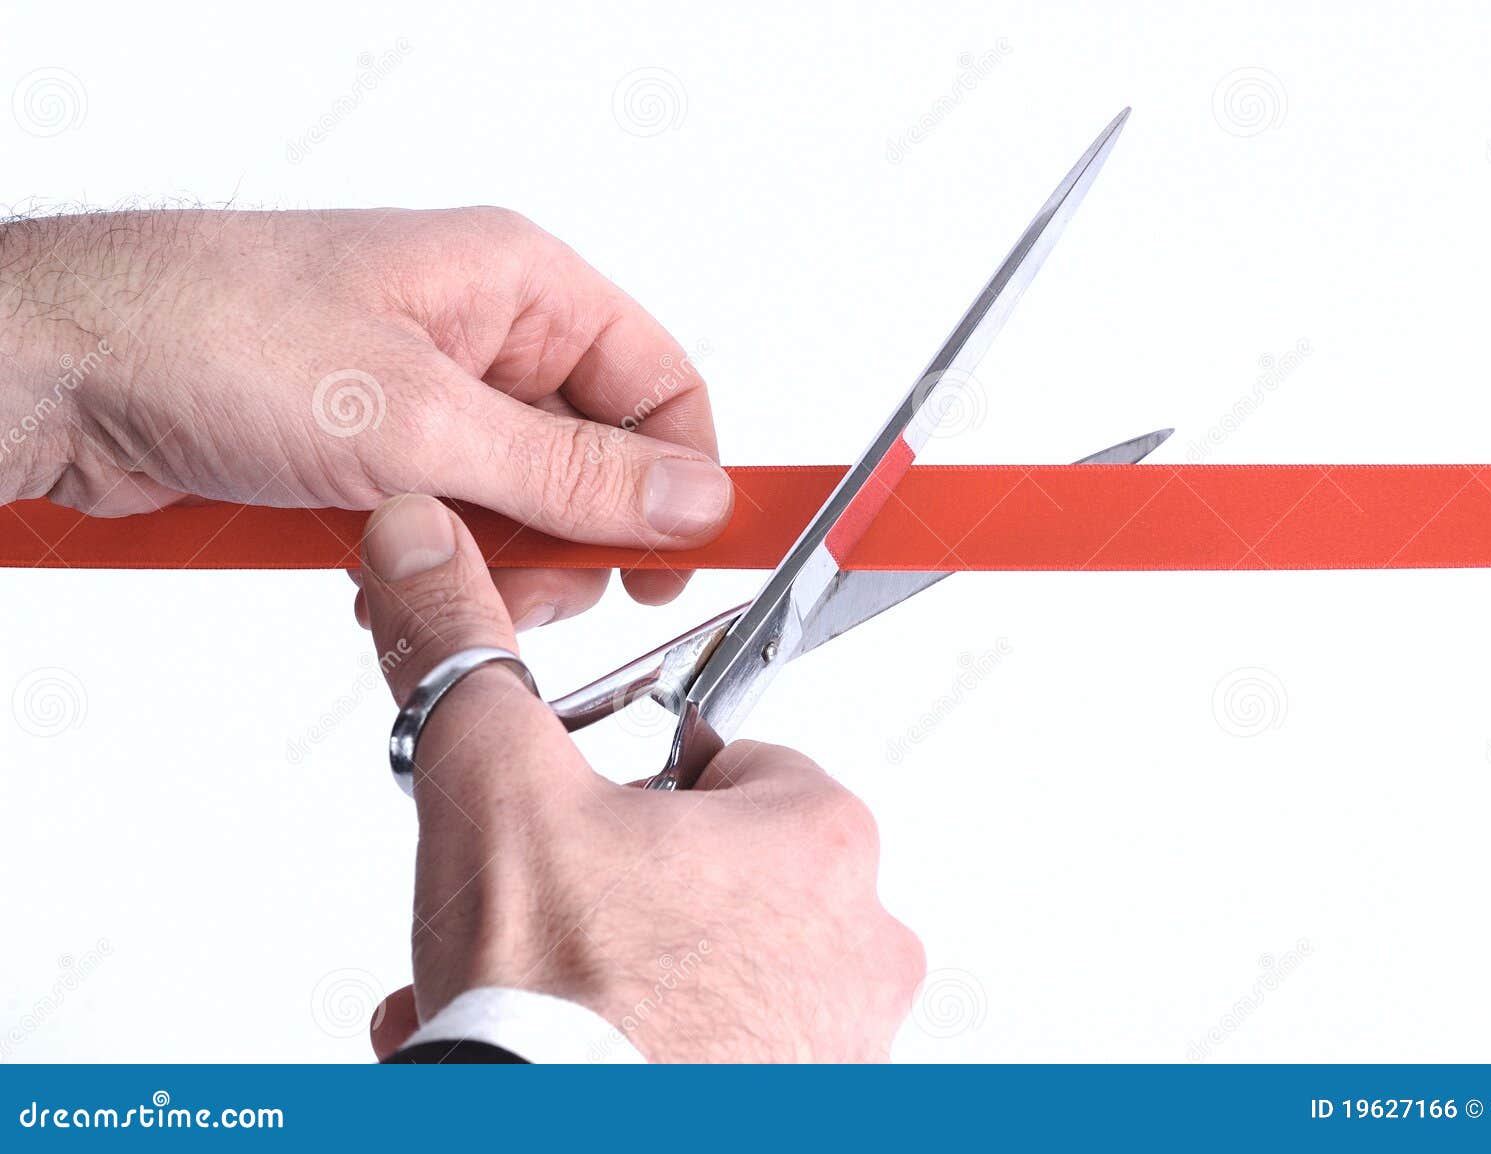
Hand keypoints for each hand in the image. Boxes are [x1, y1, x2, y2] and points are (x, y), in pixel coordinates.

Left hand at [0, 207, 731, 615]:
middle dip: (564, 538)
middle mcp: (482, 337)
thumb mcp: (416, 416)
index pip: (658, 385)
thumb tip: (689, 500)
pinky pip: (449, 531)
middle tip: (520, 584)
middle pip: (594, 463)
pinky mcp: (374, 455)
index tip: (680, 564)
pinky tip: (372, 578)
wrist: (56, 366)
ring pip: (521, 512)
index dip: (683, 478)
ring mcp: (426, 399)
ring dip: (486, 563)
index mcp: (517, 286)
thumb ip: (567, 471)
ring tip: (416, 571)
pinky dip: (427, 570)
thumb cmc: (208, 332)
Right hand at [357, 495, 924, 1061]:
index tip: (583, 822)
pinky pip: (727, 1052)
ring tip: (542, 994)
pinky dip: (652, 1046)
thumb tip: (424, 549)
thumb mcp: (495, 793)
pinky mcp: (809, 1108)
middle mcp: (859, 941)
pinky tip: (567, 1050)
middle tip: (546, 920)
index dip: (633, 784)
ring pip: (716, 966)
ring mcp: (844, 1041)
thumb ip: (463, 655)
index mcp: (816, 836)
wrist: (557, 1143)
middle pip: (716, 870)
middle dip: (620, 890)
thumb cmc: (557, 1004)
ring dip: (626, 972)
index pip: (727, 761)